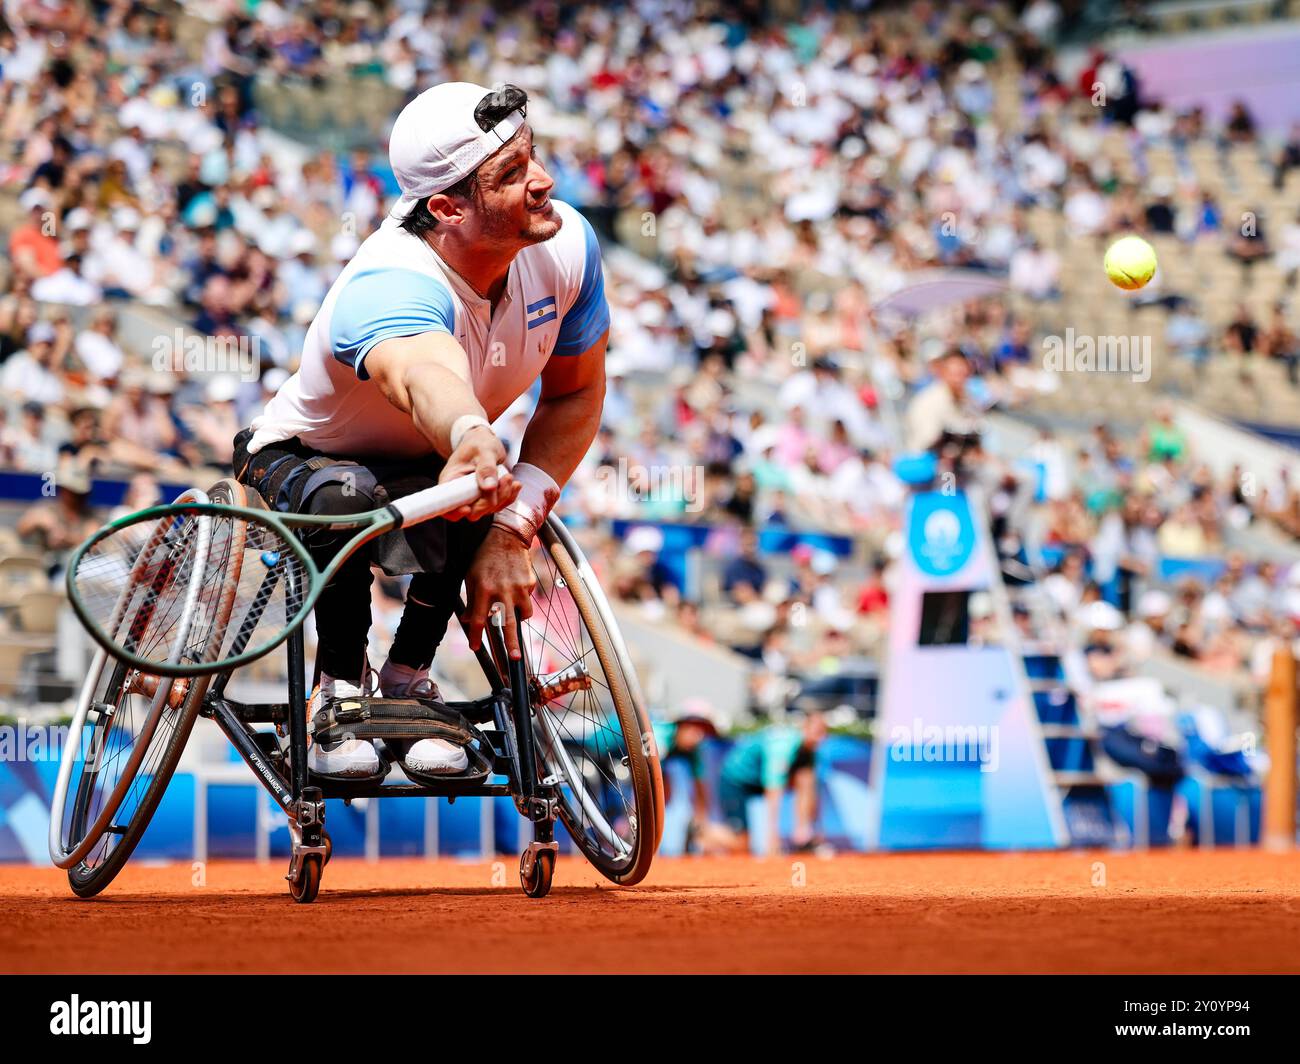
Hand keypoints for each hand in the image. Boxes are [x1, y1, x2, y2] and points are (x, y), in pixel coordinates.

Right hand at [438, 425, 519, 521]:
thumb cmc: (480, 442)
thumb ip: (486, 467)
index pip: (446, 506)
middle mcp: (460, 493)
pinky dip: (509, 496)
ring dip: (503, 496)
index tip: (467, 508)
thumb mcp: (484, 450)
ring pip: (488, 510)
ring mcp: (474, 497)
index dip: (455, 512)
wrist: (486, 441)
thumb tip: (489, 487)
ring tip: (509, 477)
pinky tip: (516, 484)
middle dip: (490, 502)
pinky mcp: (487, 497)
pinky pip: (500, 505)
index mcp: (450, 481)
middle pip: (472, 512)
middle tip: (504, 479)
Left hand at [461, 525, 536, 658]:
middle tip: (514, 659)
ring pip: (523, 614)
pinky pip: (526, 600)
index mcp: (484, 589)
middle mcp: (502, 590)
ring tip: (515, 615)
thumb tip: (470, 621)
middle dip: (511, 643)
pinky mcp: (529, 583)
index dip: (476, 636)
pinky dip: (521, 600)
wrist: (507, 537)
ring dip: (519, 619)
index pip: (480, 619)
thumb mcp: (472, 577)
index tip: (475, 647)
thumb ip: (472, 601)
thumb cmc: (485, 557)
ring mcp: (518, 587)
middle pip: (507, 623)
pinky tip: (515, 588)